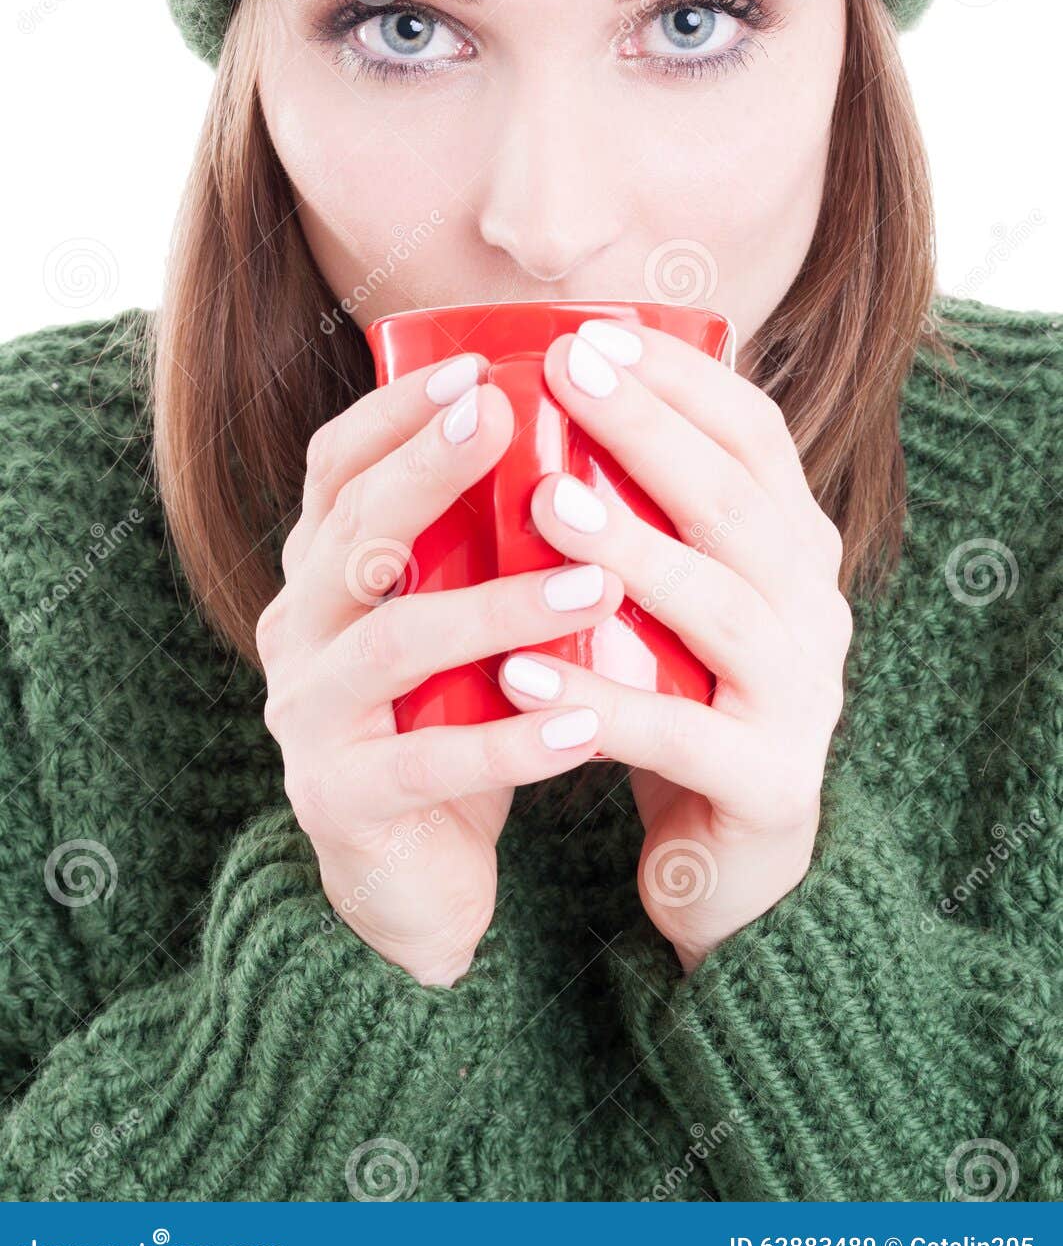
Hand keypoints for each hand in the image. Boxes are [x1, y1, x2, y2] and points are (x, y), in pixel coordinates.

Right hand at [255, 349, 624, 986]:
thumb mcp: (458, 615)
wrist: (415, 877)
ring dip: (496, 607)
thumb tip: (579, 428)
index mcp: (325, 573)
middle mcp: (299, 632)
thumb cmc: (454, 719)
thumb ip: (482, 540)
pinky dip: (510, 744)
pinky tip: (584, 723)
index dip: (395, 414)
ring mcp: (309, 719)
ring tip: (595, 583)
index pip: (336, 468)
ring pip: (394, 643)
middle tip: (507, 418)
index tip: (478, 369)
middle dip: (428, 470)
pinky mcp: (342, 802)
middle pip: (352, 532)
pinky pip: (428, 764)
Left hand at [495, 319, 853, 972]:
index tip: (589, 332)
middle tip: (562, 375)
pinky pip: (680, 737)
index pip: (754, 438)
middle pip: (736, 504)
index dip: (679, 381)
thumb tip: (544, 396)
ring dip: (630, 551)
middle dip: (648, 432)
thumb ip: (642, 514)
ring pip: (720, 608)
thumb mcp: (670, 596)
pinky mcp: (770, 786)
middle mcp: (813, 611)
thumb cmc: (679, 702)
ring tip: (544, 505)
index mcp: (793, 550)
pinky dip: (601, 702)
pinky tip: (520, 673)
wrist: (727, 862)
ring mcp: (802, 700)